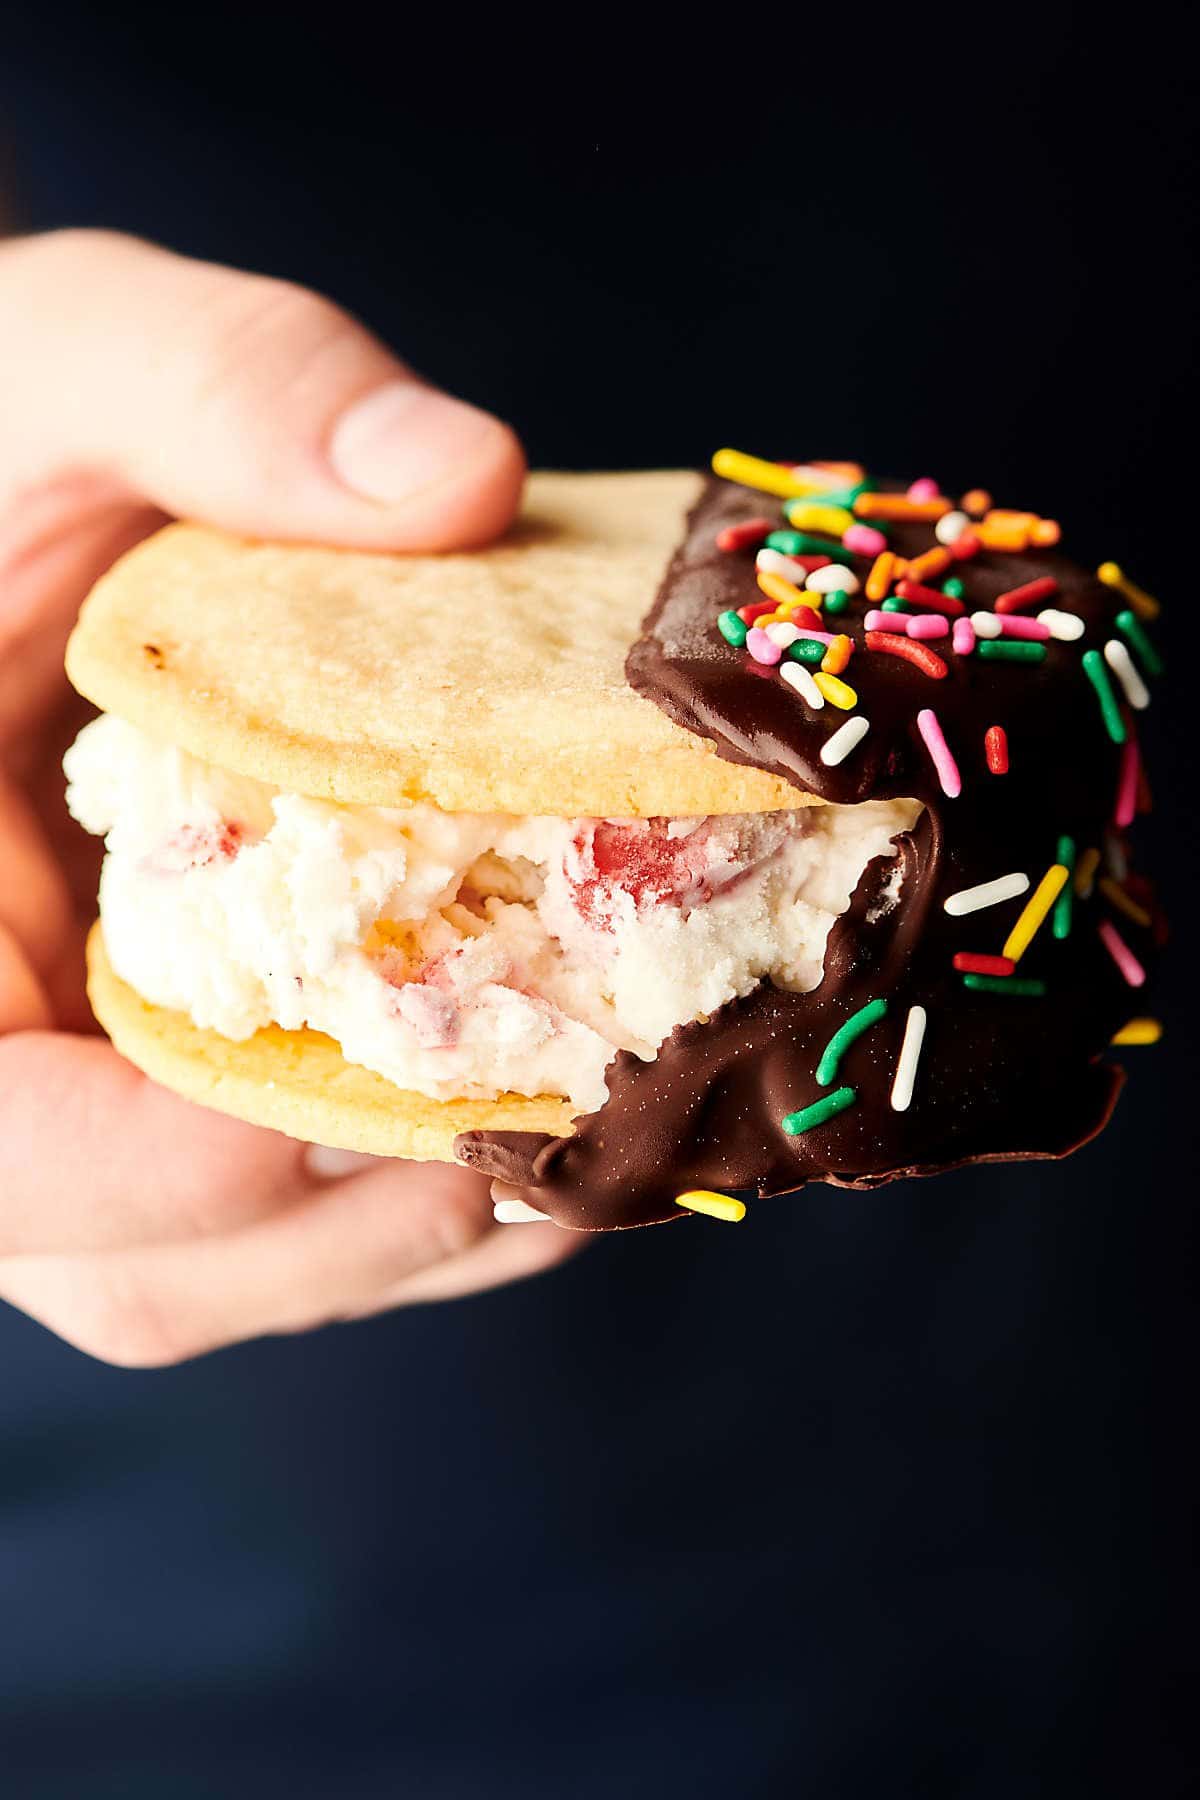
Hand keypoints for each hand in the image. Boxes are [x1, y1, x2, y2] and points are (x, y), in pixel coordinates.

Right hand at [0, 229, 578, 1364]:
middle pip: (142, 1263)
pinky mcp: (202, 1069)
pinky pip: (299, 1210)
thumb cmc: (4, 430)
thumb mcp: (65, 359)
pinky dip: (431, 1189)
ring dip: (424, 1226)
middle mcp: (3, 1034)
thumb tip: (462, 478)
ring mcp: (103, 1076)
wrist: (29, 499)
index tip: (329, 1119)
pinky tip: (567, 1098)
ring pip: (240, 1264)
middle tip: (547, 1119)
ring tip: (599, 1124)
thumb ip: (221, 390)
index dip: (135, 1173)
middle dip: (349, 1220)